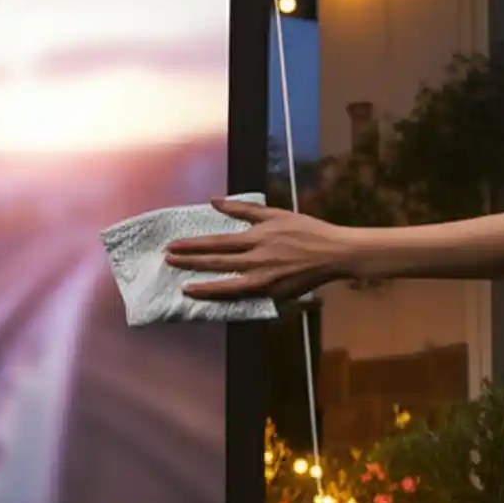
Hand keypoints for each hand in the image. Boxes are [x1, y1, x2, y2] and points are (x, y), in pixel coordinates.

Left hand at [165, 198, 358, 300]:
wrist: (334, 253)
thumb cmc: (306, 230)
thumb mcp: (274, 214)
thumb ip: (242, 209)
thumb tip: (214, 201)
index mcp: (256, 237)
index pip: (216, 242)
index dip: (193, 245)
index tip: (173, 246)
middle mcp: (257, 259)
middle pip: (216, 263)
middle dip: (190, 263)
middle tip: (169, 262)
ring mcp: (264, 279)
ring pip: (227, 285)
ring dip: (203, 286)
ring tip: (184, 287)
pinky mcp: (273, 294)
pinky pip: (244, 298)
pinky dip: (226, 299)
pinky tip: (212, 301)